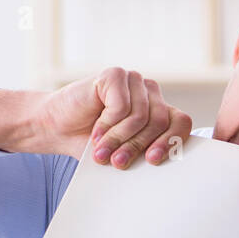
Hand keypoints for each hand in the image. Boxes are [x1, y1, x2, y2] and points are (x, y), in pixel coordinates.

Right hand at [37, 67, 192, 166]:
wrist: (57, 128)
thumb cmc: (93, 143)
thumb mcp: (124, 152)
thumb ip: (145, 153)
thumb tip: (162, 163)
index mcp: (159, 111)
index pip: (181, 122)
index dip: (171, 142)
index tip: (152, 161)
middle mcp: (150, 93)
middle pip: (160, 121)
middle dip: (137, 146)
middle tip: (117, 162)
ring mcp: (134, 81)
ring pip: (140, 116)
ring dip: (118, 139)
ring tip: (101, 152)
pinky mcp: (115, 75)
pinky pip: (121, 106)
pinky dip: (107, 124)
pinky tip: (95, 132)